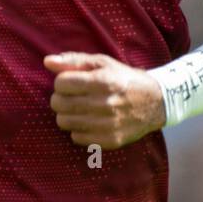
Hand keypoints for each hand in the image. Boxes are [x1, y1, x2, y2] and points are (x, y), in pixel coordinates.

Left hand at [43, 52, 166, 150]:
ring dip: (67, 114)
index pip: (61, 83)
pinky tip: (89, 121)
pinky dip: (79, 129)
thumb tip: (47, 62)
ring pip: (64, 122)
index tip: (70, 82)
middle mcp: (105, 104)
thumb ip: (74, 60)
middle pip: (58, 104)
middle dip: (60, 98)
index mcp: (102, 81)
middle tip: (72, 96)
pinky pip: (77, 138)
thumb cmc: (123, 78)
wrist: (155, 102)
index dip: (61, 81)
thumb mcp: (102, 63)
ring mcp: (107, 125)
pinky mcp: (110, 140)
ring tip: (79, 109)